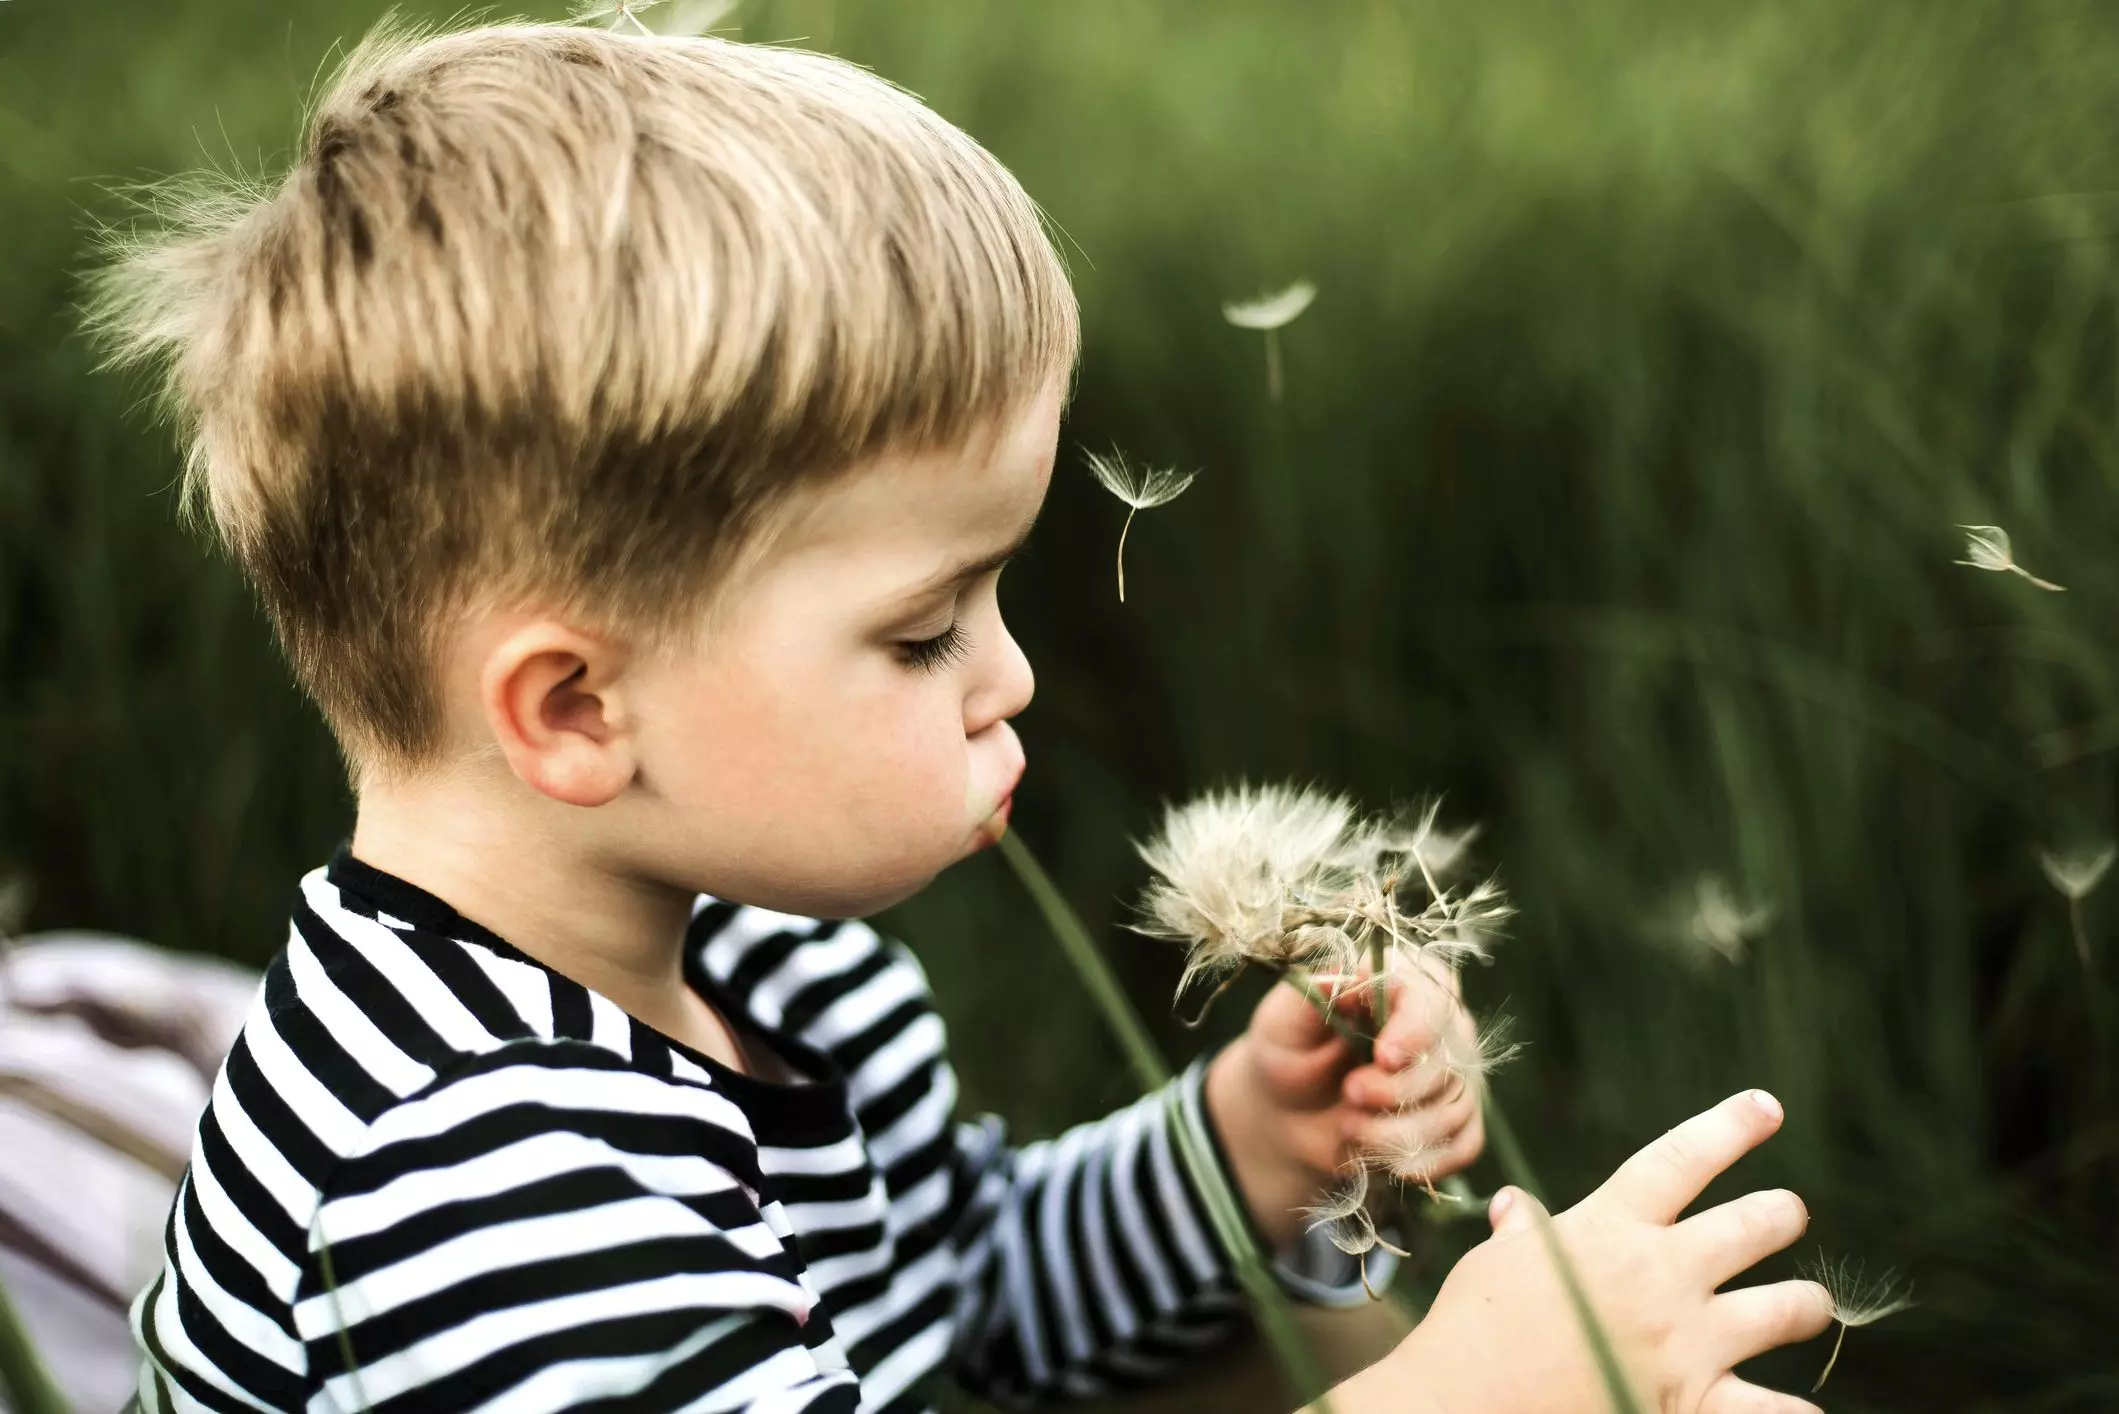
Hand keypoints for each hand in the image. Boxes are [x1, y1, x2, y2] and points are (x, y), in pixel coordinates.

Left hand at [1206, 957, 1485, 1249]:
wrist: (1288, 1115)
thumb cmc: (1287, 1054)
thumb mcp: (1284, 1019)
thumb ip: (1316, 991)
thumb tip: (1354, 971)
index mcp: (1403, 982)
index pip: (1434, 998)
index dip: (1416, 1029)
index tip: (1384, 1057)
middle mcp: (1442, 1025)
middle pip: (1451, 1059)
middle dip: (1398, 1089)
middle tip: (1350, 1094)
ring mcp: (1456, 1076)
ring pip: (1454, 1108)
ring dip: (1397, 1132)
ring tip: (1347, 1127)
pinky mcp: (1457, 1124)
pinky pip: (1463, 1147)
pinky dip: (1421, 1161)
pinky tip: (1378, 1155)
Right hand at [1363, 1091, 1833, 1413]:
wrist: (1468, 1405)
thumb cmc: (1471, 1332)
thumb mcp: (1494, 1267)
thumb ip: (1522, 1236)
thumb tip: (1515, 1208)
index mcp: (1609, 1229)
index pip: (1680, 1160)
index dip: (1729, 1128)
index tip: (1767, 1107)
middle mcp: (1660, 1276)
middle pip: (1752, 1225)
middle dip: (1781, 1213)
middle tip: (1788, 1211)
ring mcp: (1686, 1342)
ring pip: (1786, 1308)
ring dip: (1807, 1304)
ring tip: (1812, 1304)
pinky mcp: (1694, 1404)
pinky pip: (1771, 1409)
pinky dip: (1793, 1410)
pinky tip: (1807, 1410)